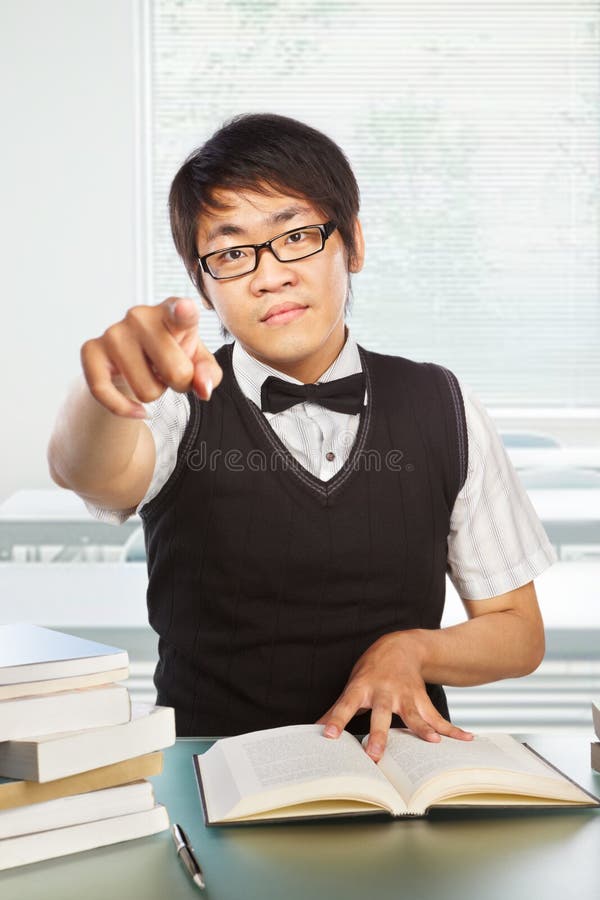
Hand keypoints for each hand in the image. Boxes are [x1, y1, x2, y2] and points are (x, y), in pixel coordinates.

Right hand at [80, 298, 222, 417]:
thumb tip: (203, 389)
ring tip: (150, 375)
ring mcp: (114, 332)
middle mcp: (141, 316)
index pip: (181, 313)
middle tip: (170, 373)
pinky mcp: (91, 350)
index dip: (184, 313)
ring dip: (154, 393)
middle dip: (179, 384)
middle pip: (175, 372)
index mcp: (172, 312)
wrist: (134, 360)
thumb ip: (209, 374)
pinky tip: (137, 410)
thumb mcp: (198, 362)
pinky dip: (125, 410)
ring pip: (147, 391)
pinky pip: (105, 394)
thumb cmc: (173, 355)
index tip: (185, 309)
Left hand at [316, 631, 472, 762]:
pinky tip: (466, 740)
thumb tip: (315, 730)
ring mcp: (406, 696)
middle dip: (379, 735)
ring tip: (434, 743)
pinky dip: (452, 730)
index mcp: (362, 688)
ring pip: (414, 716)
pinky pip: (437, 717)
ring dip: (423, 730)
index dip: (336, 720)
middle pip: (380, 715)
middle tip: (375, 755)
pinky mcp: (422, 700)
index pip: (345, 705)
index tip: (328, 736)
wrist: (401, 647)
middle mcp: (384, 692)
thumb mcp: (352, 685)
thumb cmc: (371, 670)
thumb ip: (337, 710)